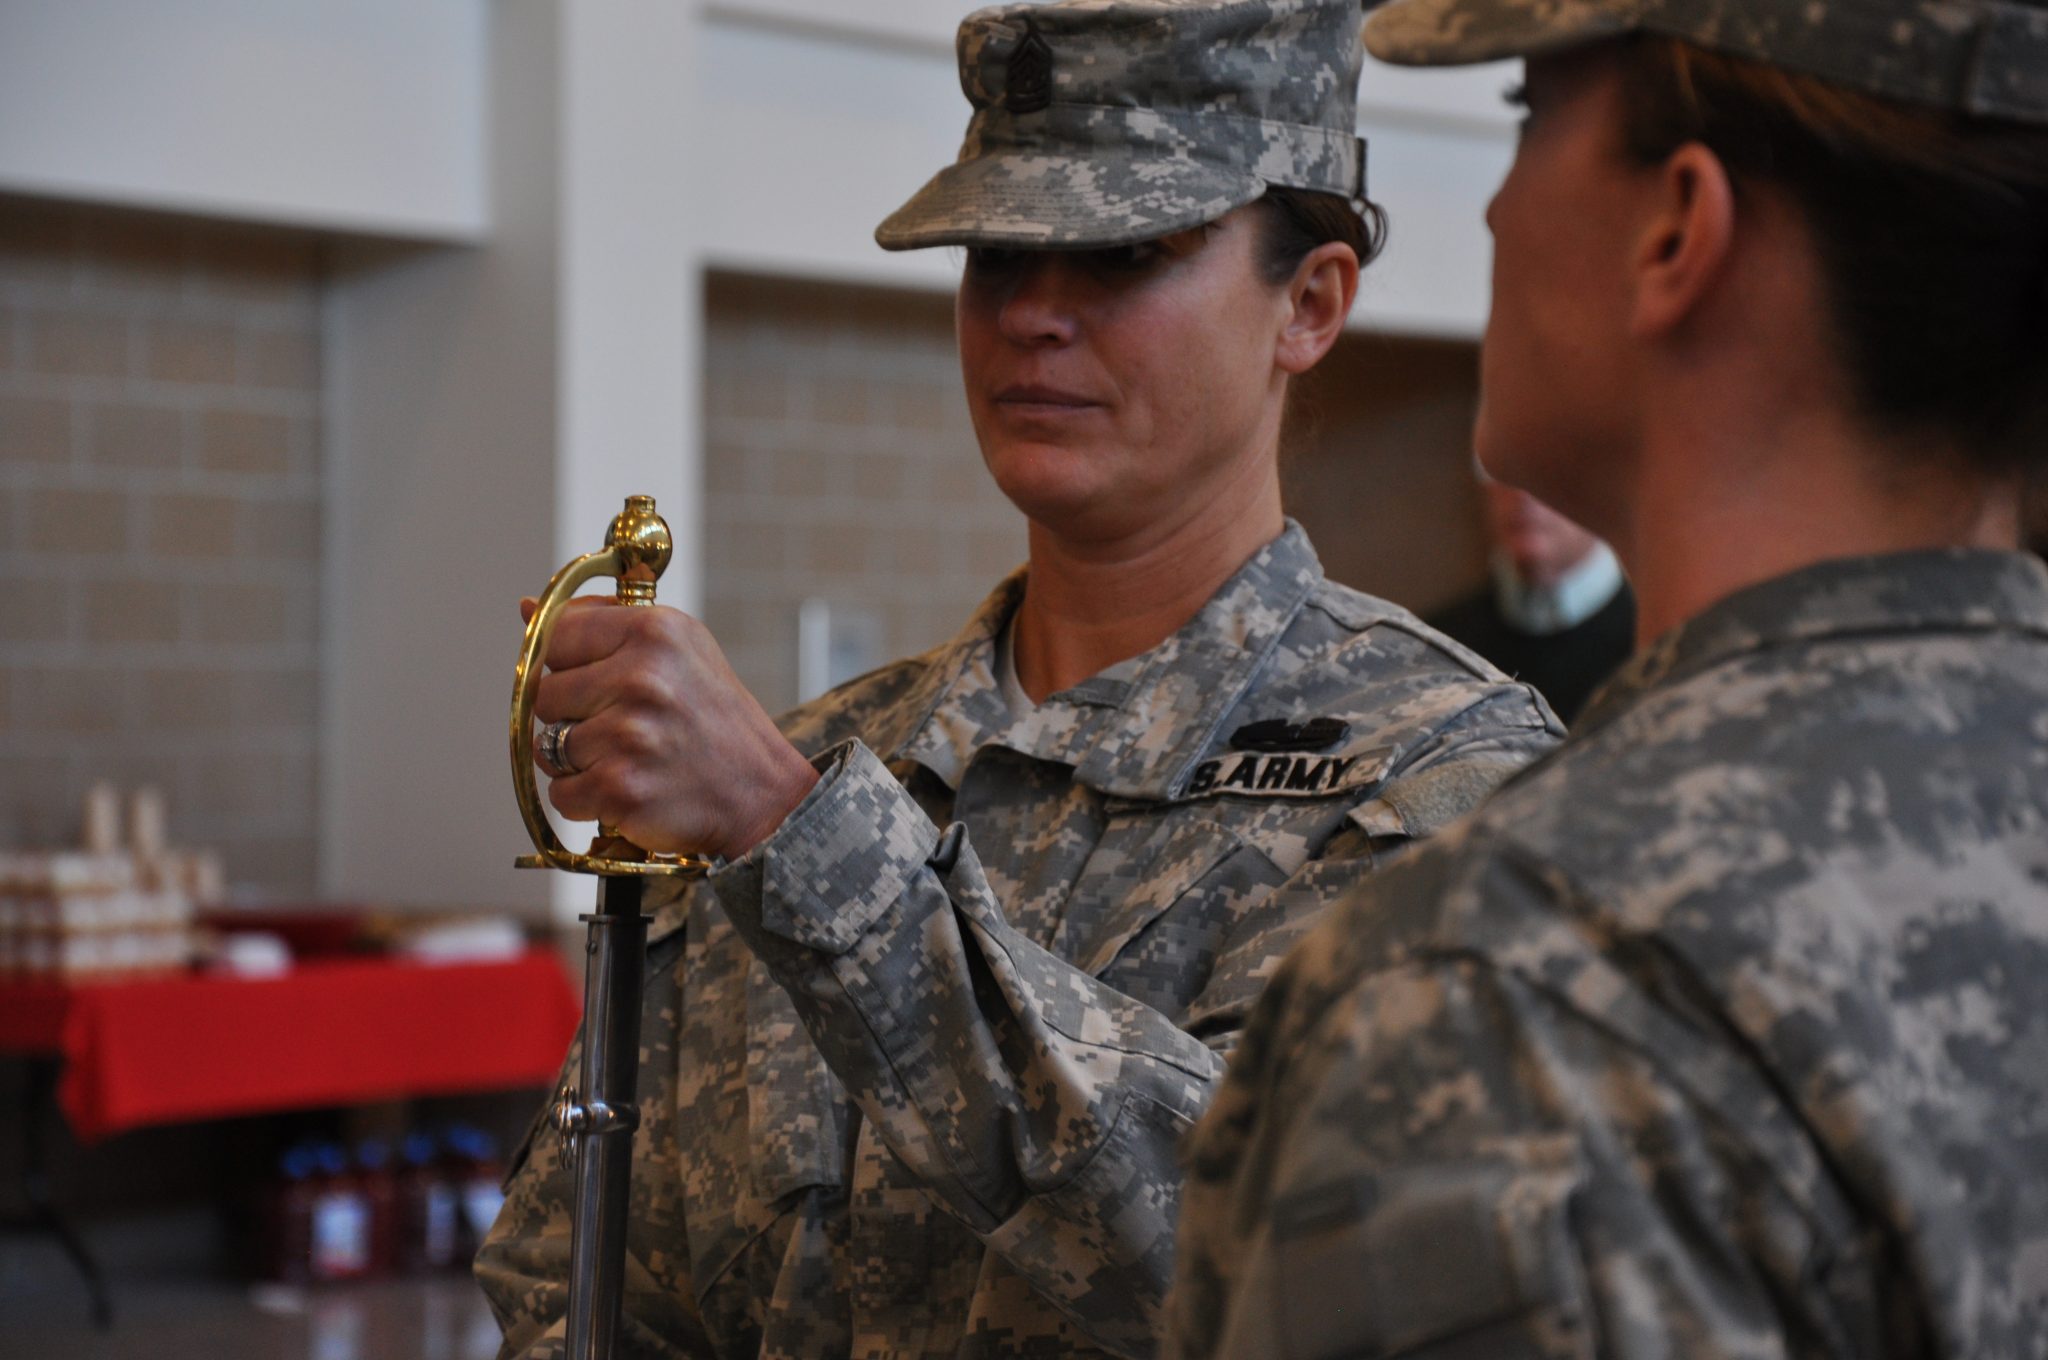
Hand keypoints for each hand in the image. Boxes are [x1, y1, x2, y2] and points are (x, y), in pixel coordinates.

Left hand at [523, 596, 819, 859]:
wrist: (761, 793)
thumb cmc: (713, 719)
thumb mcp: (677, 649)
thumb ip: (601, 624)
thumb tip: (525, 608)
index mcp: (654, 632)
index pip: (555, 633)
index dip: (567, 663)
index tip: (596, 681)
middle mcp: (641, 678)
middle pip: (543, 694)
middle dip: (572, 716)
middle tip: (624, 726)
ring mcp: (629, 736)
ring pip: (546, 747)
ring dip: (579, 761)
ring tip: (631, 758)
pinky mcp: (620, 789)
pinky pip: (562, 793)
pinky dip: (587, 799)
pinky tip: (630, 788)